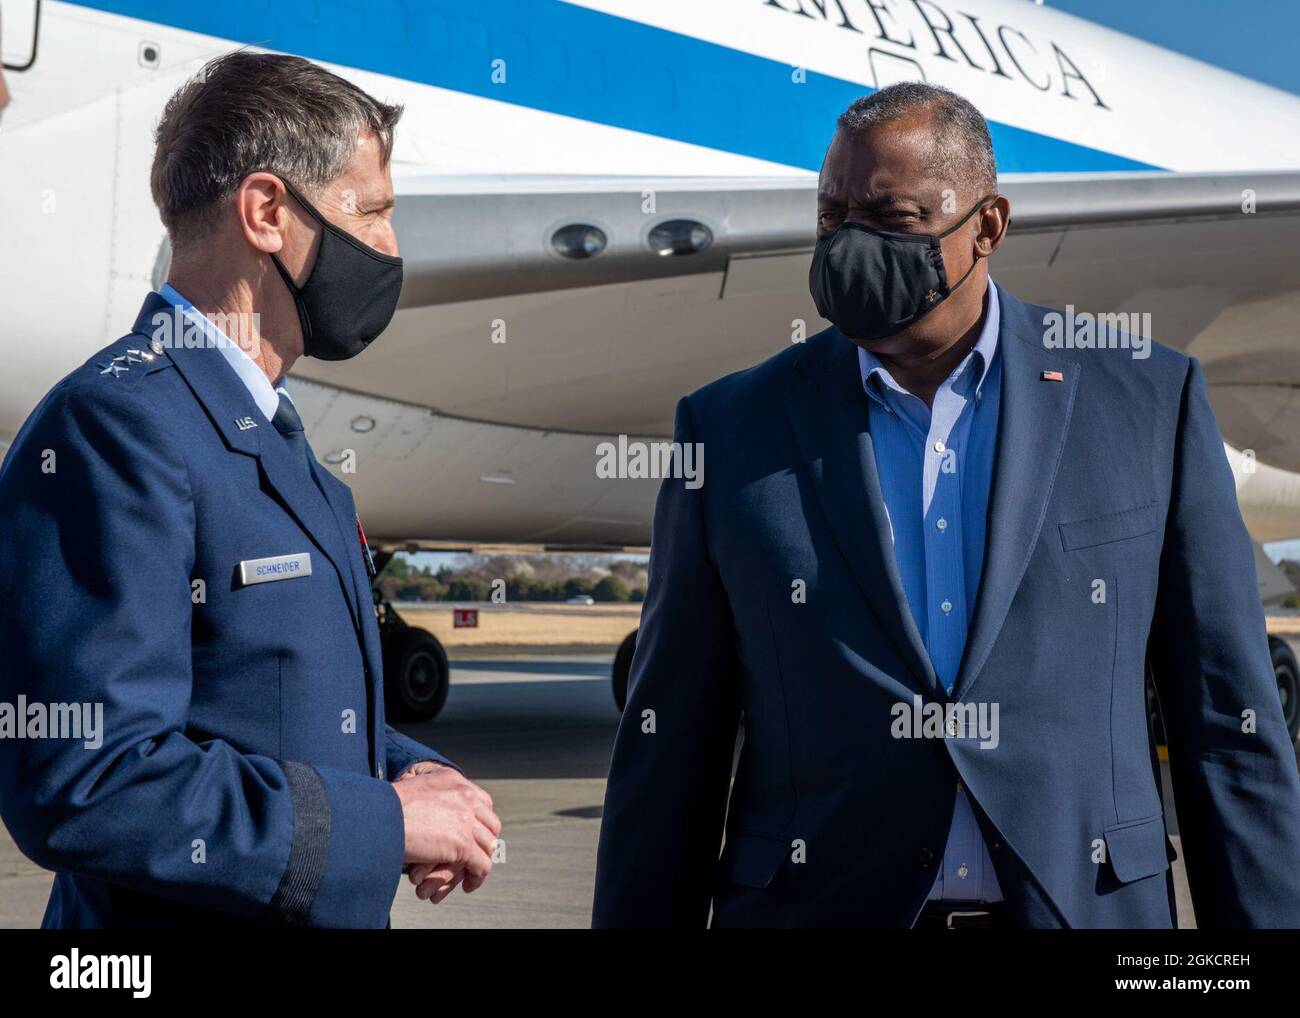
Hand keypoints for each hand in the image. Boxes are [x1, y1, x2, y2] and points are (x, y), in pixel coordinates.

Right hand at [391, 764, 499, 902]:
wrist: (376, 817)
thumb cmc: (383, 808)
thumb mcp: (412, 791)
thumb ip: (431, 799)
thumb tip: (434, 817)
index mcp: (452, 779)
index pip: (481, 801)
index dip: (480, 821)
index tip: (473, 834)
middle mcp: (464, 795)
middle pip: (490, 822)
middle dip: (485, 840)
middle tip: (476, 855)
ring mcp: (466, 819)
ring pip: (488, 845)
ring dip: (480, 861)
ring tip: (471, 874)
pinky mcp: (463, 843)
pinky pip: (482, 865)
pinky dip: (478, 877)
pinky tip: (469, 885)